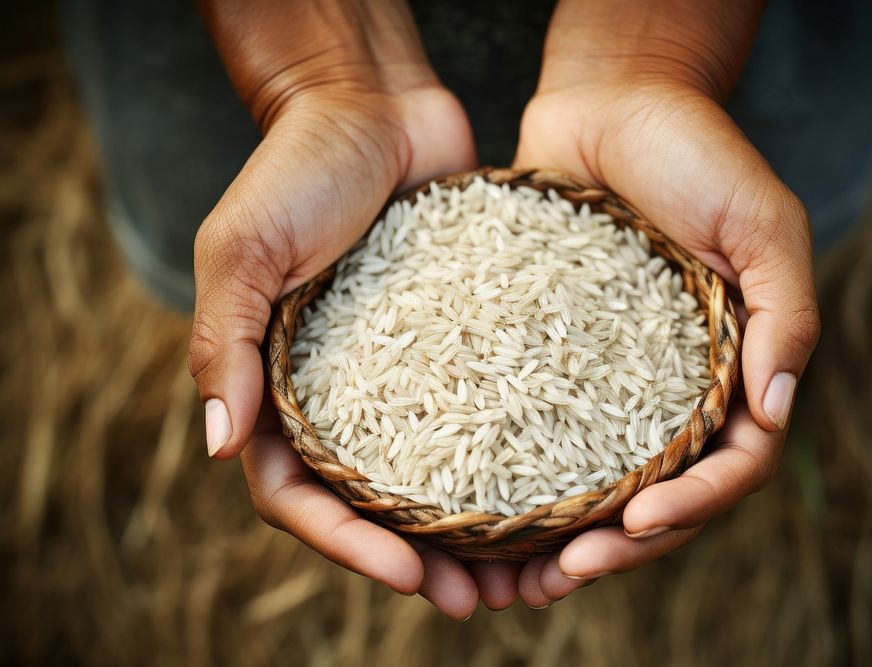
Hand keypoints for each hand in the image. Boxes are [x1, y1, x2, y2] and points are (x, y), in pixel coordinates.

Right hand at [187, 0, 511, 618]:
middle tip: (478, 601)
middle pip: (372, 505)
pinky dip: (510, 456)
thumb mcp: (242, 248)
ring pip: (434, 474)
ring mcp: (403, 375)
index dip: (346, 544)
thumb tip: (220, 449)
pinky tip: (554, 484)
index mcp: (275, 388)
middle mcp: (340, 395)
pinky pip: (484, 410)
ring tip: (525, 572)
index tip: (410, 575)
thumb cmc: (296, 170)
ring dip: (471, 530)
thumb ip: (223, 343)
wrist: (373, 106)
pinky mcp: (457, 344)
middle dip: (418, 560)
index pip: (297, 493)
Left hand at [512, 0, 820, 606]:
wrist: (613, 102)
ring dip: (563, 532)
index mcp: (735, 368)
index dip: (691, 504)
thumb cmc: (697, 153)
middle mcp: (674, 387)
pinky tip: (478, 502)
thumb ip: (784, 313)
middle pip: (658, 491)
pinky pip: (537, 424)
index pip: (728, 464)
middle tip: (563, 574)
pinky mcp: (553, 354)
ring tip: (514, 573)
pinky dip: (517, 472)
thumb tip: (775, 412)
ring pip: (596, 478)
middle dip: (619, 541)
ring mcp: (612, 377)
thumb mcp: (762, 223)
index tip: (637, 521)